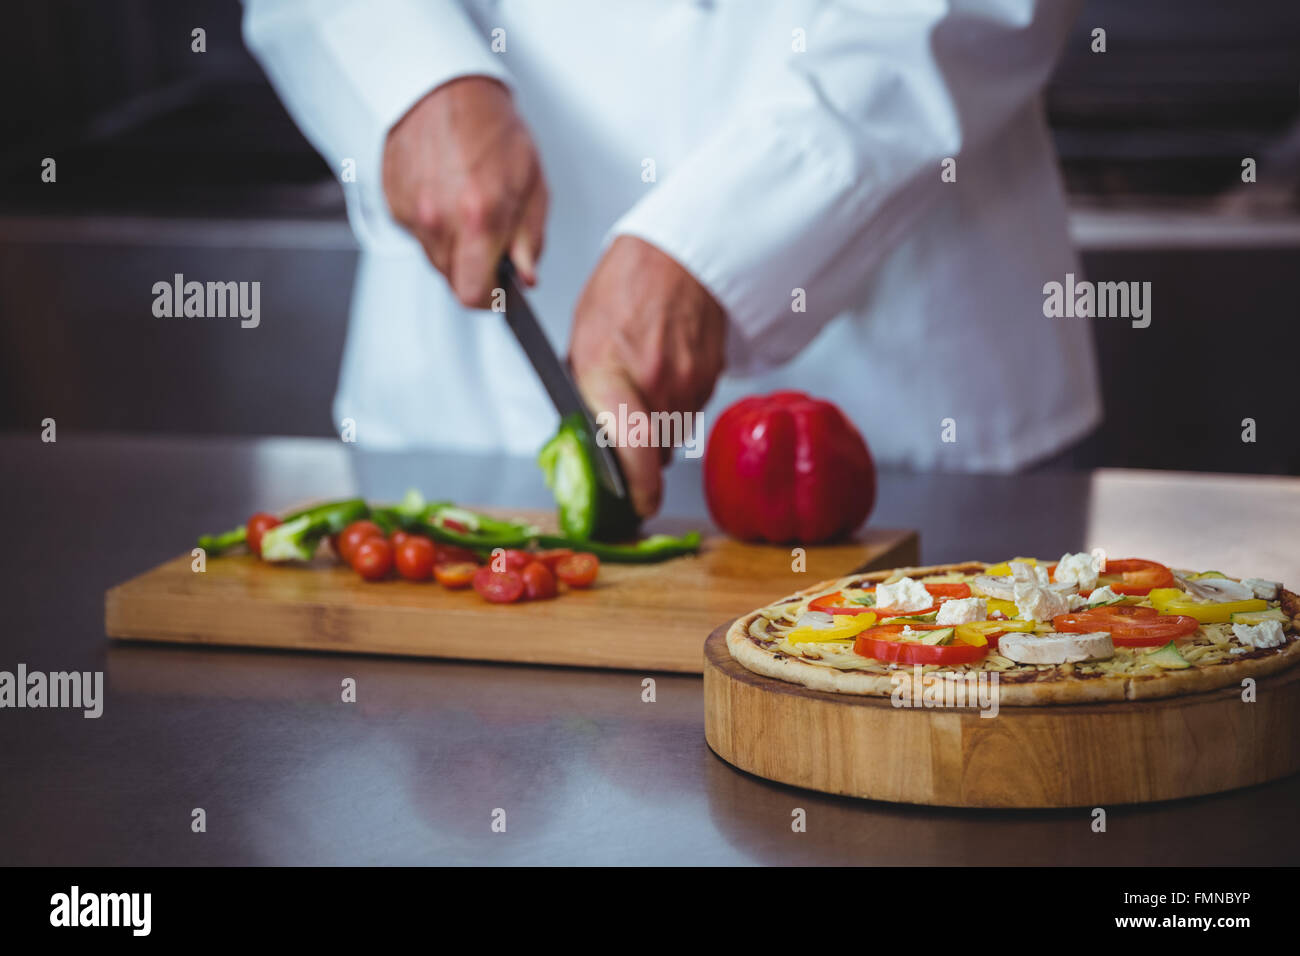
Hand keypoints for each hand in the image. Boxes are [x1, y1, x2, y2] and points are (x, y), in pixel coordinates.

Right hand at [383, 77, 546, 305]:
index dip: (490, 298)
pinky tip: (445, 194)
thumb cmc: (490, 127)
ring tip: (467, 207)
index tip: (500, 288)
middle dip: (474, 269)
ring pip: (434, 258)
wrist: (442, 88)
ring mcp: (411, 213)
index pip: (474, 295)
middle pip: (453, 281)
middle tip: (489, 238)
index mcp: (480, 218)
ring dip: (453, 247)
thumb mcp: (532, 182)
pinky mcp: (392, 204)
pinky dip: (432, 225)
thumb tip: (526, 276)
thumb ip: (530, 238)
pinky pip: (417, 234)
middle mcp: (440, 220)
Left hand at [569, 236, 725, 517]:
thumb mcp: (582, 340)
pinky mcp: (711, 379)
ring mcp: (688, 384)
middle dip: (640, 455)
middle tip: (624, 435)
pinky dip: (676, 403)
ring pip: (674, 434)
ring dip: (658, 426)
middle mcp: (656, 386)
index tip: (636, 506)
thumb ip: (586, 393)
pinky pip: (690, 410)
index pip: (632, 456)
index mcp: (612, 377)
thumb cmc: (624, 288)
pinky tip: (664, 372)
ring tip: (644, 386)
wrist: (677, 255)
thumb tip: (587, 437)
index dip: (638, 491)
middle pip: (654, 454)